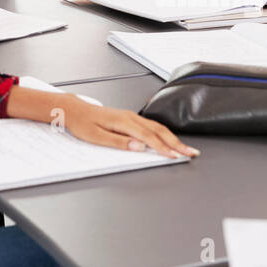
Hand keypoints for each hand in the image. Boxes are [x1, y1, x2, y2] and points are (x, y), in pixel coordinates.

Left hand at [52, 95, 198, 159]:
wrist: (75, 110)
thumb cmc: (83, 123)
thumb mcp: (96, 137)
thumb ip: (119, 142)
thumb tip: (138, 147)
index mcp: (124, 122)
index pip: (149, 137)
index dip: (164, 148)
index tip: (176, 156)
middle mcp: (131, 118)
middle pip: (159, 131)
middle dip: (177, 143)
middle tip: (191, 153)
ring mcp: (132, 117)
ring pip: (158, 128)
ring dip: (173, 139)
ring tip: (185, 148)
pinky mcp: (131, 119)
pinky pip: (152, 126)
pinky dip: (164, 134)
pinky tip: (170, 140)